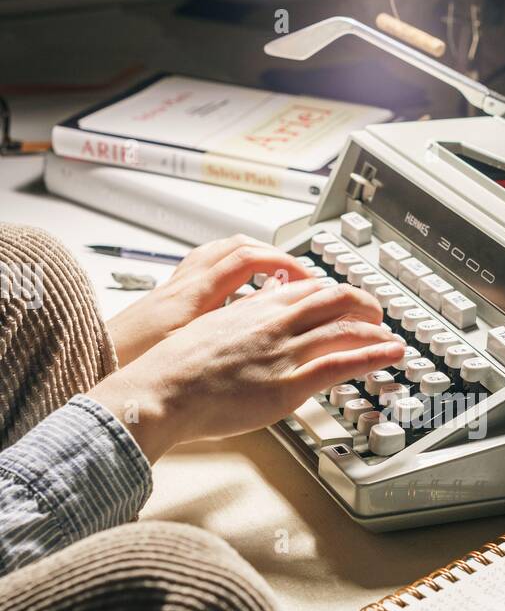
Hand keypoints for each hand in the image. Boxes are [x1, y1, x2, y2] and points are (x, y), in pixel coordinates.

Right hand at [90, 276, 403, 463]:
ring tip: (390, 336)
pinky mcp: (290, 383)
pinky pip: (342, 363)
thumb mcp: (207, 331)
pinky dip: (373, 355)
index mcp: (253, 308)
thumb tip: (248, 324)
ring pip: (344, 327)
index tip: (340, 299)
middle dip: (361, 303)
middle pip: (332, 299)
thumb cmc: (175, 370)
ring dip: (375, 329)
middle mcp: (274, 322)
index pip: (304, 289)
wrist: (162, 391)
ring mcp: (284, 351)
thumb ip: (235, 324)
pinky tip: (390, 355)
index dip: (329, 293)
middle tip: (375, 313)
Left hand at [107, 234, 313, 365]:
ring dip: (250, 257)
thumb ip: (232, 333)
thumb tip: (270, 323)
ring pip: (218, 254)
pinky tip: (235, 293)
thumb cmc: (135, 361)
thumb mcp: (192, 350)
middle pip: (236, 246)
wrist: (90, 364)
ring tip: (274, 274)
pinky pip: (203, 270)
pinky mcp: (165, 298)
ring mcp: (173, 287)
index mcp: (193, 294)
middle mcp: (184, 282)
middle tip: (300, 272)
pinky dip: (226, 272)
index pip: (247, 258)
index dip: (283, 262)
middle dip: (274, 254)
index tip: (308, 278)